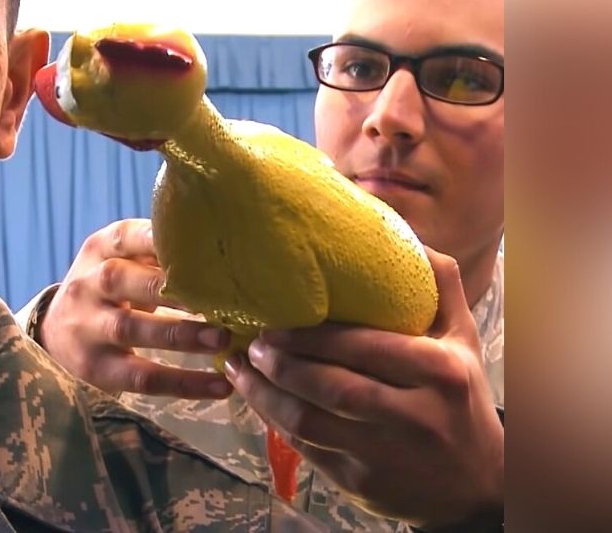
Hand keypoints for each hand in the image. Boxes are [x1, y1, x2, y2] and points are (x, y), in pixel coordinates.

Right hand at [39, 219, 232, 398]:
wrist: (55, 334)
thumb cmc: (108, 291)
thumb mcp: (121, 262)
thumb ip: (156, 254)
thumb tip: (224, 255)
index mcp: (99, 250)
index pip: (125, 236)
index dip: (158, 239)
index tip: (200, 248)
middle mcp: (86, 285)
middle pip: (121, 280)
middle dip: (171, 289)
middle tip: (220, 299)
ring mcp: (86, 327)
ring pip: (130, 328)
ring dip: (180, 334)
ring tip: (222, 340)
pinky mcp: (95, 368)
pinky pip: (141, 376)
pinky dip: (183, 382)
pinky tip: (219, 386)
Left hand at [223, 248, 503, 528]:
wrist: (478, 484)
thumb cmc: (459, 398)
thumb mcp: (462, 340)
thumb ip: (439, 285)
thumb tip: (403, 234)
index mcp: (440, 371)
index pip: (365, 347)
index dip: (312, 337)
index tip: (275, 323)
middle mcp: (416, 416)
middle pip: (332, 387)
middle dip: (281, 365)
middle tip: (250, 345)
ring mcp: (386, 454)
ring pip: (310, 423)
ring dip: (265, 396)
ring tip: (240, 371)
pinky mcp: (360, 482)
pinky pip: (306, 449)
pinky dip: (274, 423)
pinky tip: (257, 400)